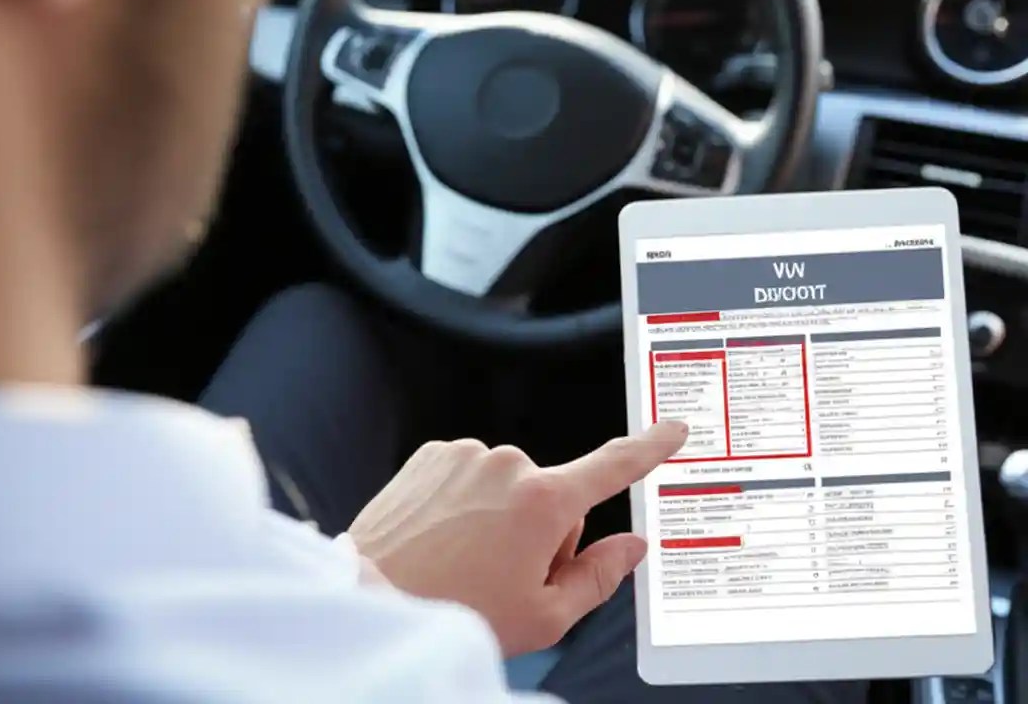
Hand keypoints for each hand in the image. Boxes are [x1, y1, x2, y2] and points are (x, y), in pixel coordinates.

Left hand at [347, 422, 687, 656]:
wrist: (371, 595)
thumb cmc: (456, 611)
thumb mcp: (544, 616)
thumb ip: (600, 576)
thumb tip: (633, 546)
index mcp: (544, 501)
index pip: (614, 466)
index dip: (650, 447)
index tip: (673, 429)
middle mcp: (508, 464)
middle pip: (553, 497)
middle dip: (541, 532)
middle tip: (503, 576)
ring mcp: (466, 455)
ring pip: (508, 488)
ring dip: (499, 517)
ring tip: (464, 561)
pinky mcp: (433, 455)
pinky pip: (470, 478)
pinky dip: (464, 504)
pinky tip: (443, 538)